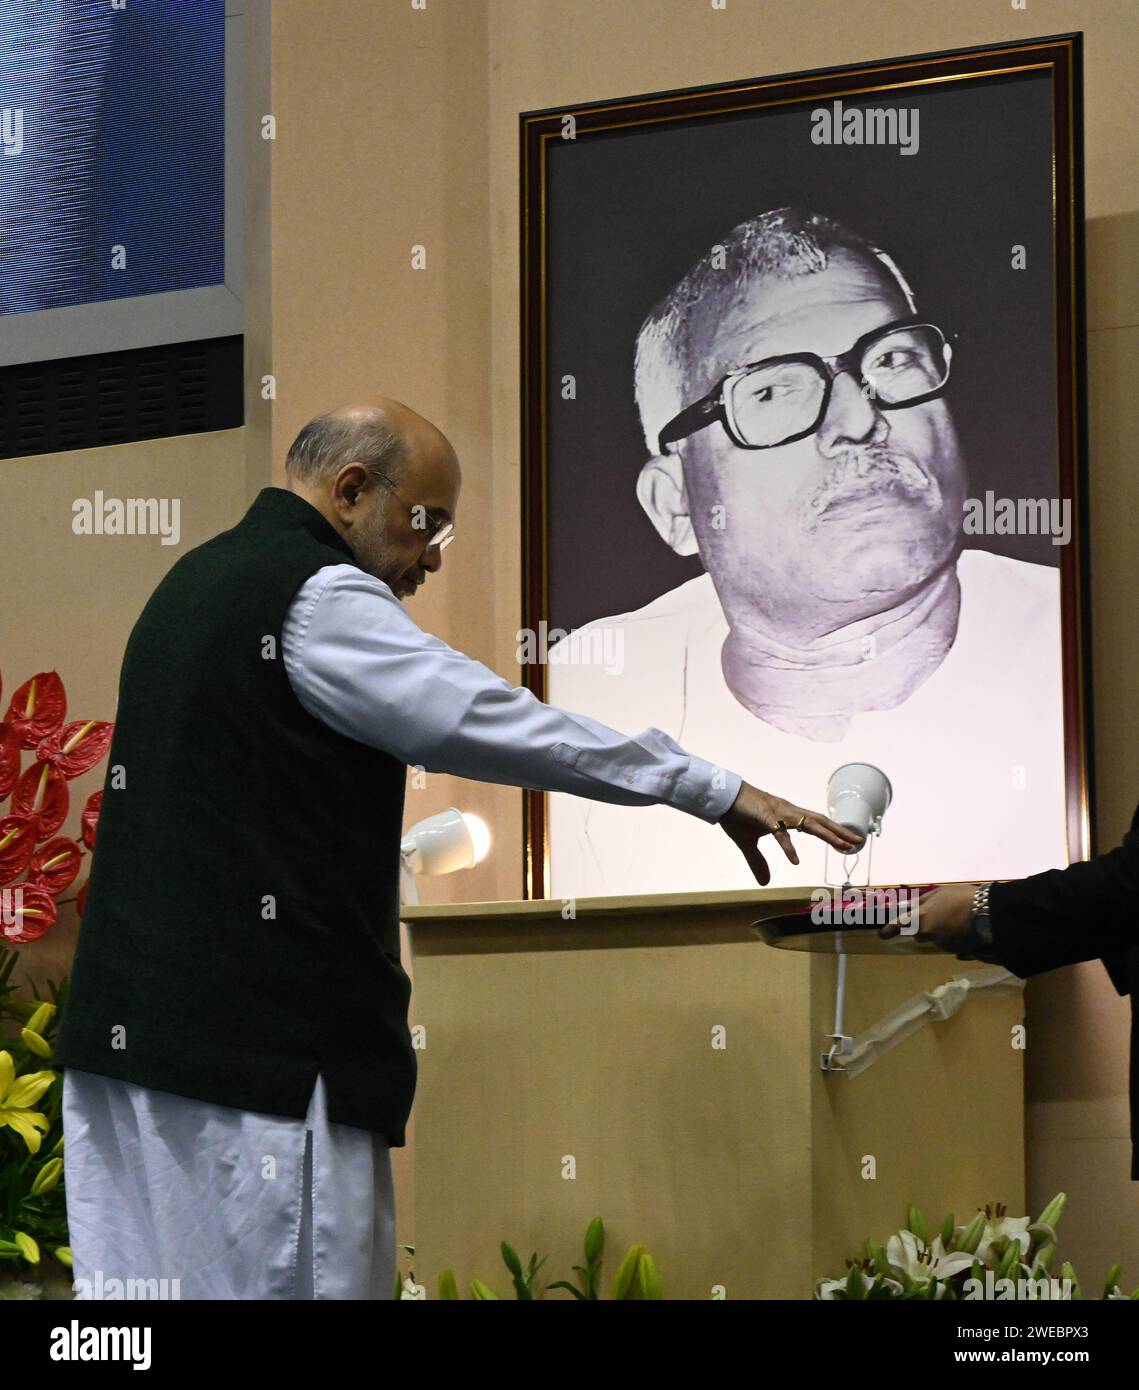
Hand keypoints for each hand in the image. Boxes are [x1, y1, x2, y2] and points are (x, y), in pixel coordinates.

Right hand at [717, 780, 864, 885]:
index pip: (815, 823)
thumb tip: (765, 883)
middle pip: (819, 822)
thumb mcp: (748, 844)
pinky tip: (795, 860)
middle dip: (839, 832)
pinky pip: (780, 832)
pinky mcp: (764, 816)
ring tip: (843, 845)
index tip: (849, 841)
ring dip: (828, 834)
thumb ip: (758, 862)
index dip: (833, 832)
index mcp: (786, 816)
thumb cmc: (736, 815)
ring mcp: (778, 813)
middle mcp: (788, 812)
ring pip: (808, 824)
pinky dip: (788, 846)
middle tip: (858, 842)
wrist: (721, 797)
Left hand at [878, 883, 1001, 961]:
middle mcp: (928, 933)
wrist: (988, 911)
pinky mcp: (955, 950)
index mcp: (921, 917)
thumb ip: (923, 902)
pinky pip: (948, 945)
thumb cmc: (962, 897)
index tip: (882, 935)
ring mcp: (942, 943)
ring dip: (940, 932)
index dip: (889, 930)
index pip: (900, 925)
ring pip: (935, 939)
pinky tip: (962, 928)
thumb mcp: (939, 893)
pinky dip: (952, 938)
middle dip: (924, 928)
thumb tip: (911, 907)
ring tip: (956, 920)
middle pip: (919, 934)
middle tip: (939, 917)